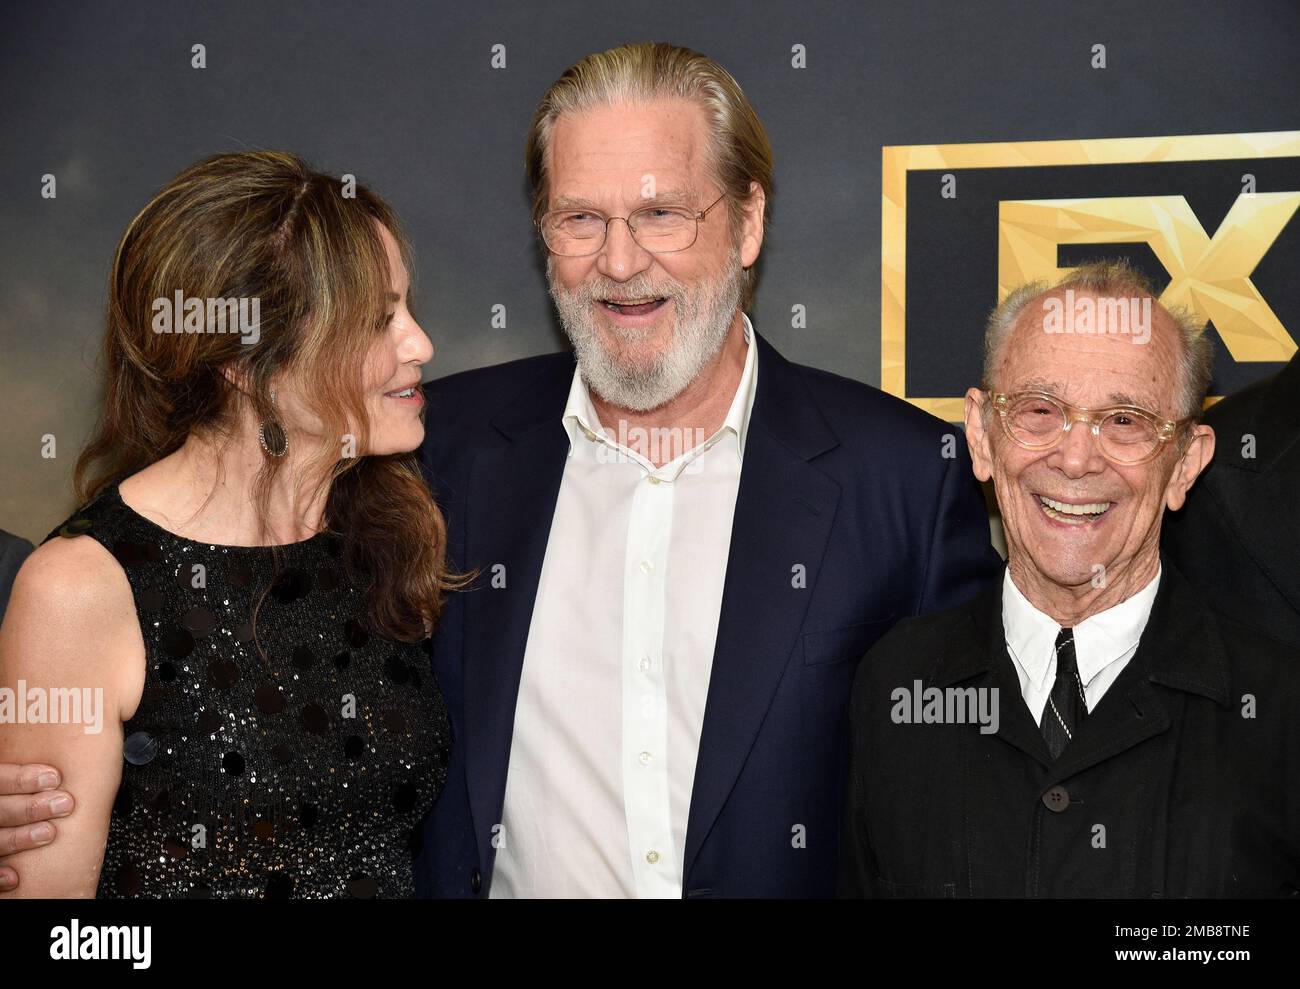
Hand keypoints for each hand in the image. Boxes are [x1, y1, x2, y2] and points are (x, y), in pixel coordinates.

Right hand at [0, 764, 73, 892]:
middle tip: (65, 804)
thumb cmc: (12, 799)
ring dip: (19, 839)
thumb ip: (23, 779)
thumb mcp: (10, 783)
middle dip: (30, 808)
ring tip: (50, 833)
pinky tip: (15, 877)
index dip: (21, 779)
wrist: (2, 817)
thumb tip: (60, 770)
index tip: (55, 778)